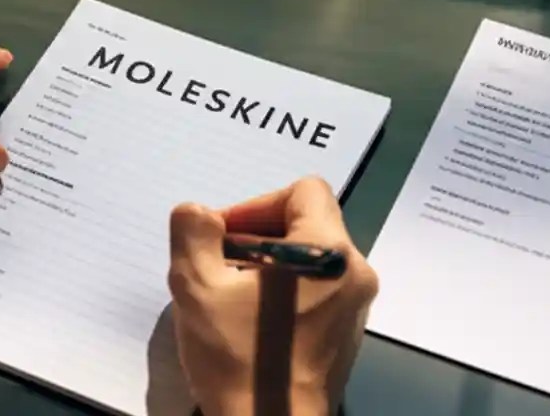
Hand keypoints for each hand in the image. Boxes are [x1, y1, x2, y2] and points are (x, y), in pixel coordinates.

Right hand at [168, 178, 377, 415]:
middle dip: (255, 237)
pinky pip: (316, 291)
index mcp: (329, 252)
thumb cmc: (240, 358)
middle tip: (217, 266)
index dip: (257, 204)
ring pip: (309, 259)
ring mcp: (355, 307)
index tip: (224, 237)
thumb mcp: (196, 287)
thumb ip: (193, 233)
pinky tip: (248, 321)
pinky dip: (283, 292)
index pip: (304, 191)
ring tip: (228, 295)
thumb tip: (198, 213)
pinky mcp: (346, 334)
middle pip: (306, 224)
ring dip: (266, 266)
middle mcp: (355, 273)